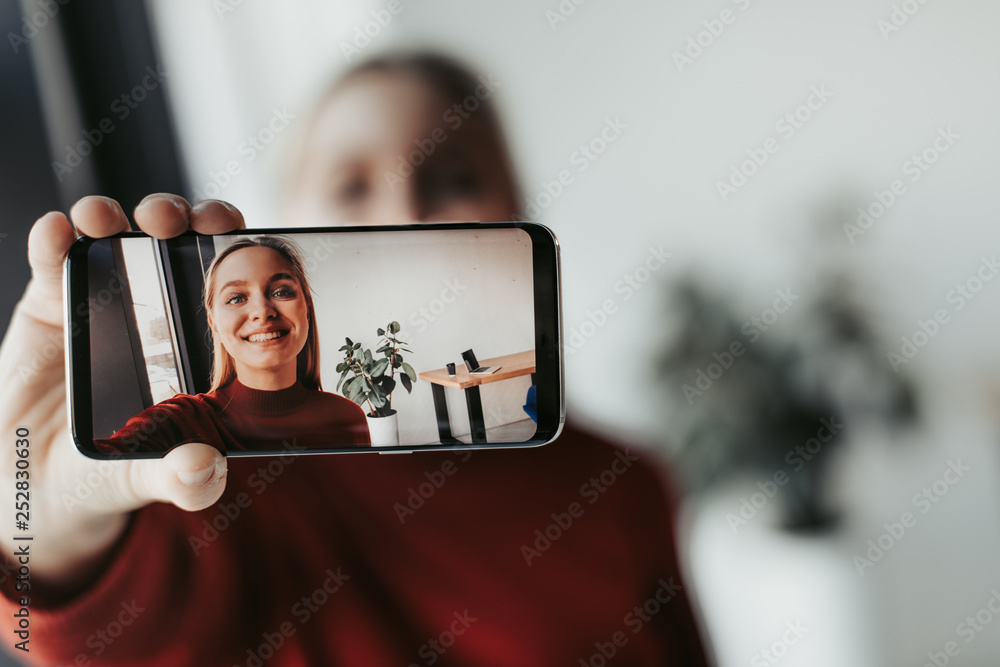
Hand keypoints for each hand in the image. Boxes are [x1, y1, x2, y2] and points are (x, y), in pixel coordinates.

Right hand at [0, 194, 244, 592]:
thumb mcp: (151, 476)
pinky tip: (58, 232)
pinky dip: (53, 238)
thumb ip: (183, 479)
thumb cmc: (111, 468)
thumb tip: (204, 469)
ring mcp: (100, 298)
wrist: (38, 482)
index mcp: (194, 336)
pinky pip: (51, 260)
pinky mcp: (49, 302)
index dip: (231, 247)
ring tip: (108, 220)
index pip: (221, 278)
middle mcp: (154, 308)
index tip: (235, 232)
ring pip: (112, 238)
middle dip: (178, 218)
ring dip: (112, 218)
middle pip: (173, 243)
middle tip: (177, 220)